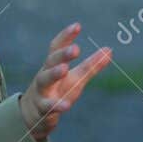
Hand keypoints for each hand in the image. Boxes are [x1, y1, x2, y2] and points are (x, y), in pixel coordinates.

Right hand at [19, 22, 111, 141]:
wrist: (32, 115)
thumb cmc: (58, 90)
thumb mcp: (76, 78)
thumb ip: (91, 65)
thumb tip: (110, 50)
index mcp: (53, 65)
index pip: (56, 48)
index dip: (65, 37)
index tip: (77, 26)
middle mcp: (45, 75)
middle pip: (50, 62)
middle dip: (62, 55)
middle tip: (75, 49)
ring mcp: (42, 92)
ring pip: (44, 80)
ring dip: (53, 74)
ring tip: (64, 69)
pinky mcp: (42, 109)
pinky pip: (47, 107)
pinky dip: (56, 105)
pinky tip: (66, 105)